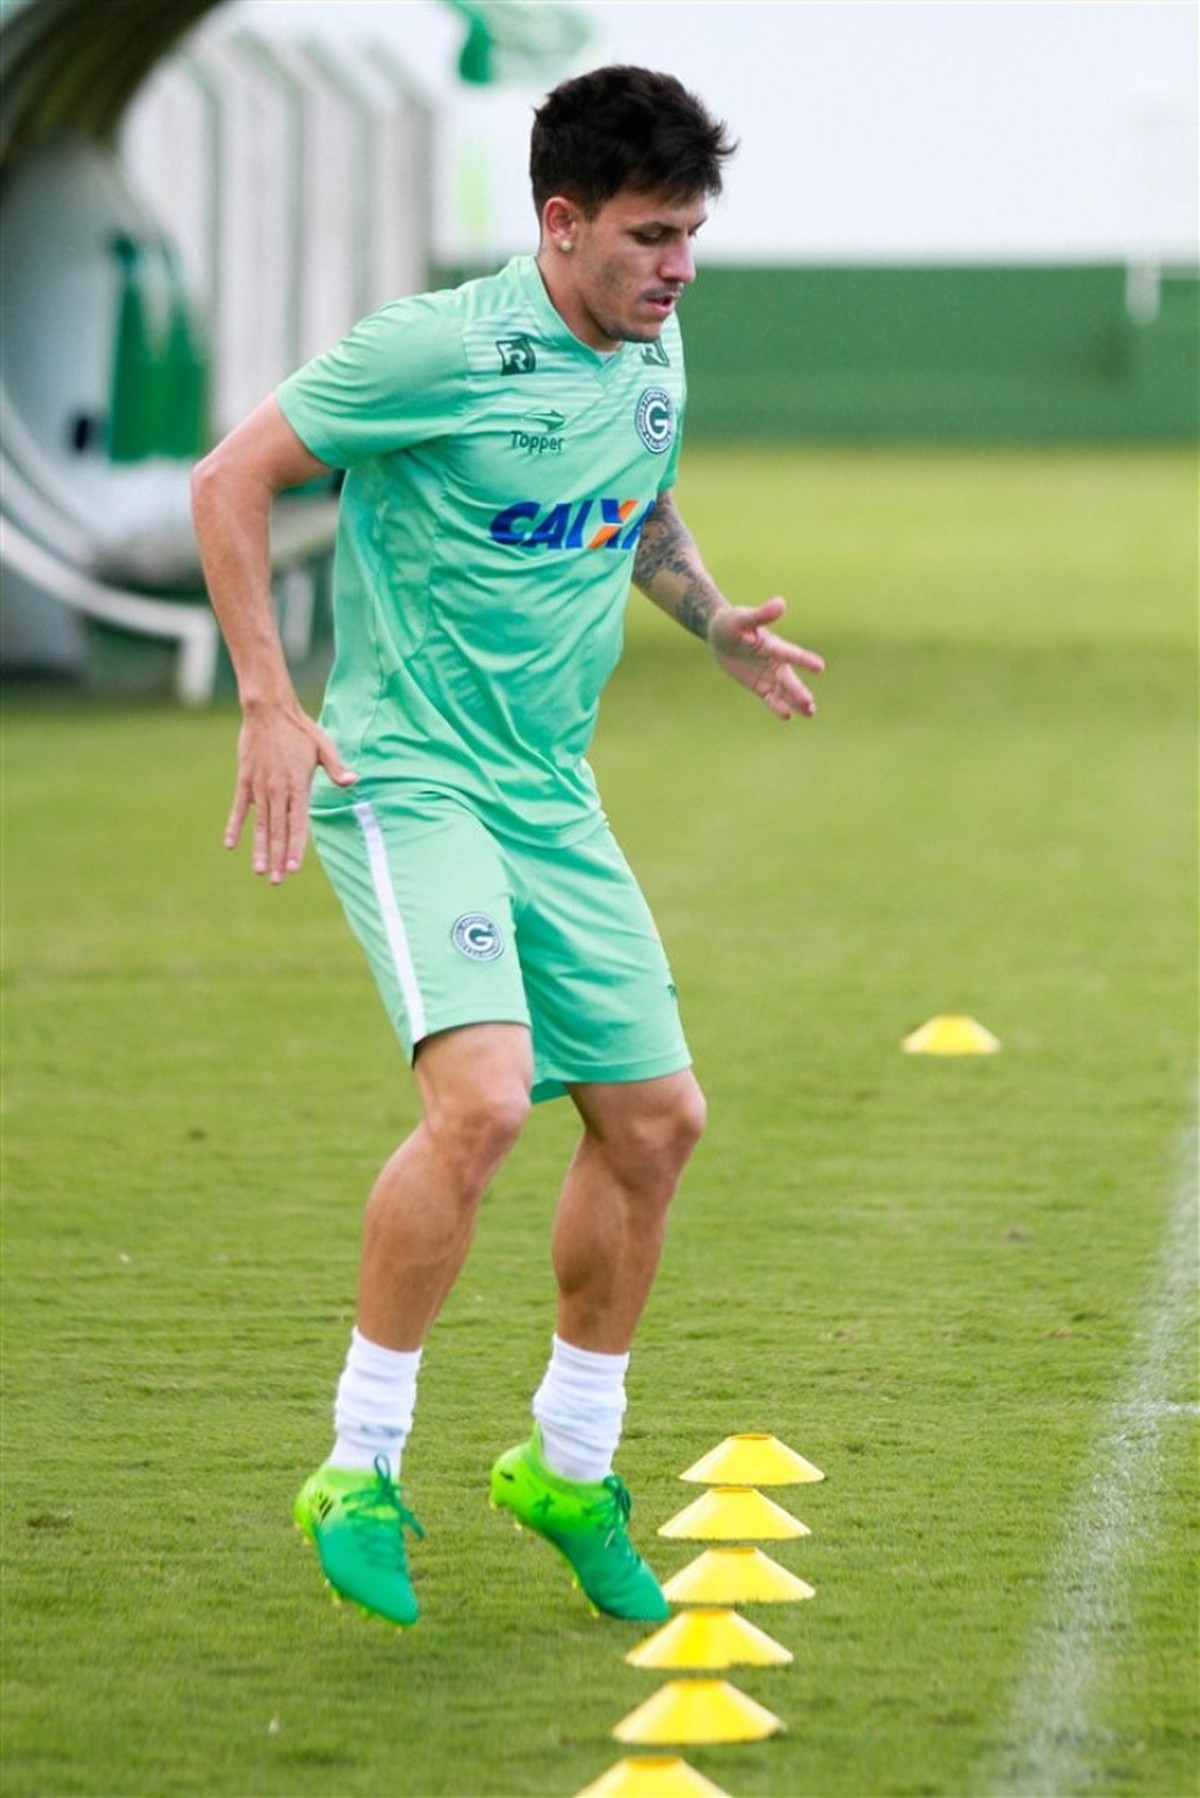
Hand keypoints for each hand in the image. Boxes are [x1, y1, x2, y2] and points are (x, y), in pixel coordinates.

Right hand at [225, 704, 355, 882]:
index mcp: (298, 786)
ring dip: (260, 849)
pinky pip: (239, 809)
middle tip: (277, 881)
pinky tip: (231, 845)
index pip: (298, 824)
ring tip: (259, 871)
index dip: (296, 847)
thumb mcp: (324, 746)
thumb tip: (353, 782)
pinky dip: (235, 827)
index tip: (294, 868)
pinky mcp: (245, 780)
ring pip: (260, 825)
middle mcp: (277, 790)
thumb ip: (336, 768)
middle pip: (278, 831)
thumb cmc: (300, 729)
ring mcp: (259, 787)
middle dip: (278, 857)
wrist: (269, 710)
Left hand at [708, 597, 824, 719]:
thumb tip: (780, 603)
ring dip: (796, 701)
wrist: (720, 636)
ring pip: (785, 691)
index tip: (820, 667)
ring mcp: (769, 675)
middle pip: (789, 679)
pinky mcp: (760, 686)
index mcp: (773, 646)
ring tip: (810, 712)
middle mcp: (775, 662)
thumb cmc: (732, 623)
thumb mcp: (742, 617)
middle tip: (809, 702)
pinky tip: (787, 715)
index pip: (791, 654)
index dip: (804, 660)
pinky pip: (771, 698)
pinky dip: (778, 706)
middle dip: (798, 691)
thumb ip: (762, 614)